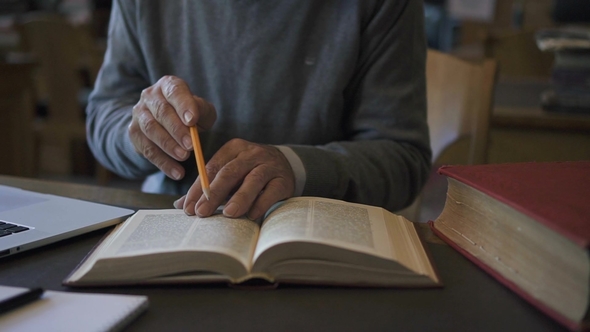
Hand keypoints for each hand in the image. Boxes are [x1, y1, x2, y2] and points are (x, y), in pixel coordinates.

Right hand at [128, 75, 216, 179]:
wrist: (166, 123)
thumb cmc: (190, 114)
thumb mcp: (201, 110)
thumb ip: (201, 111)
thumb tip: (193, 119)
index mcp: (168, 85)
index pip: (174, 91)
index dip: (183, 105)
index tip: (192, 120)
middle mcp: (150, 96)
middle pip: (161, 112)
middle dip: (176, 130)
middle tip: (190, 146)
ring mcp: (139, 114)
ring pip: (151, 130)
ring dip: (168, 146)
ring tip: (184, 157)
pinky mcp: (134, 133)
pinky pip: (147, 149)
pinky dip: (162, 162)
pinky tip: (177, 172)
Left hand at [174, 139, 295, 219]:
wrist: (287, 164)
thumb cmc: (250, 172)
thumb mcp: (230, 173)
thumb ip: (207, 187)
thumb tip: (181, 205)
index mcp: (233, 148)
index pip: (212, 168)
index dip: (198, 188)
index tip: (188, 208)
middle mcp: (251, 153)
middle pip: (230, 173)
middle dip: (214, 194)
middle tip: (202, 213)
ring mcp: (269, 165)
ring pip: (252, 180)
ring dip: (239, 198)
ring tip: (228, 214)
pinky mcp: (283, 179)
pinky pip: (271, 191)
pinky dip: (261, 203)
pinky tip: (252, 215)